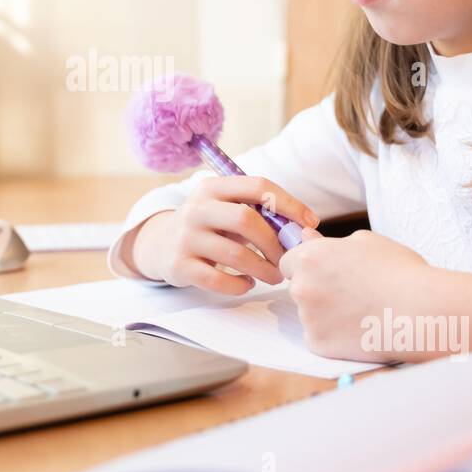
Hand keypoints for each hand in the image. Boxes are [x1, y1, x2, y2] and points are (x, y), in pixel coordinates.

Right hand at [131, 176, 319, 294]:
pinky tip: (246, 284)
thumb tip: (303, 231)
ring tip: (274, 276)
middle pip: (247, 220)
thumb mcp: (226, 209)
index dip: (289, 204)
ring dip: (263, 269)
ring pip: (235, 254)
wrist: (161, 245)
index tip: (310, 223)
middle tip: (288, 259)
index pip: (257, 186)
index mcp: (213, 187)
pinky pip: (218, 280)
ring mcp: (186, 237)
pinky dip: (240, 285)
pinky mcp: (180, 265)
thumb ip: (259, 214)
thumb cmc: (210, 227)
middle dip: (275, 243)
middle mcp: (197, 208)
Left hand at [279, 227, 439, 361]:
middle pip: (298, 288)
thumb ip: (328, 242)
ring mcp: (308, 318)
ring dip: (326, 312)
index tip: (327, 271)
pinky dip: (335, 335)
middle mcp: (301, 287)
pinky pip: (320, 336)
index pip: (288, 262)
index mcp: (309, 258)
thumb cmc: (399, 272)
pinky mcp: (318, 344)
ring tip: (362, 309)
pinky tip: (360, 327)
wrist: (421, 312)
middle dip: (317, 289)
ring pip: (310, 314)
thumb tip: (307, 237)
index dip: (308, 266)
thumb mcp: (366, 242)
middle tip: (351, 292)